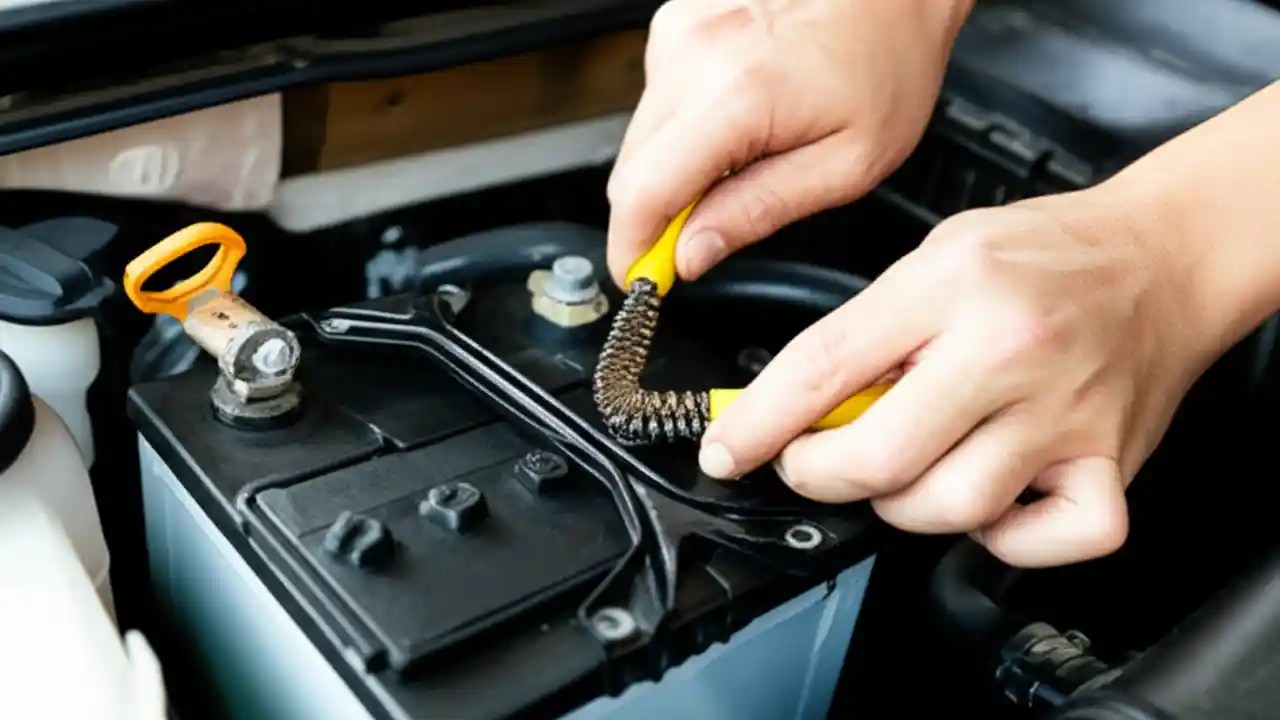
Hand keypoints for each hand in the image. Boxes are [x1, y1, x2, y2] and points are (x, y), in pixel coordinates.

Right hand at [606, 0, 972, 286]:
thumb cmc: (887, 61)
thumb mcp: (844, 166)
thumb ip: (757, 212)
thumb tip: (692, 254)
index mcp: (734, 95)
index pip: (640, 194)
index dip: (632, 250)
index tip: (643, 279)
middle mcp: (693, 53)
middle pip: (630, 170)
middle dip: (658, 215)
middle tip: (704, 235)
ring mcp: (679, 31)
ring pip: (641, 138)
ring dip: (675, 168)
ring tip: (744, 157)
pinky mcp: (678, 22)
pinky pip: (658, 101)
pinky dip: (685, 128)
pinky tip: (738, 119)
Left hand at [697, 188, 1217, 567]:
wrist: (1165, 255)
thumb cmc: (1044, 253)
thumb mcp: (935, 256)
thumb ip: (867, 329)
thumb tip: (796, 406)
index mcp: (953, 285)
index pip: (824, 368)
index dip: (757, 423)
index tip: (726, 450)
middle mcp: (1011, 350)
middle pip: (880, 457)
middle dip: (817, 474)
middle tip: (809, 461)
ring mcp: (1066, 413)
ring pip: (950, 507)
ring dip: (900, 505)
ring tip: (901, 468)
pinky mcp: (1111, 462)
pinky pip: (1042, 539)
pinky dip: (1002, 538)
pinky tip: (987, 499)